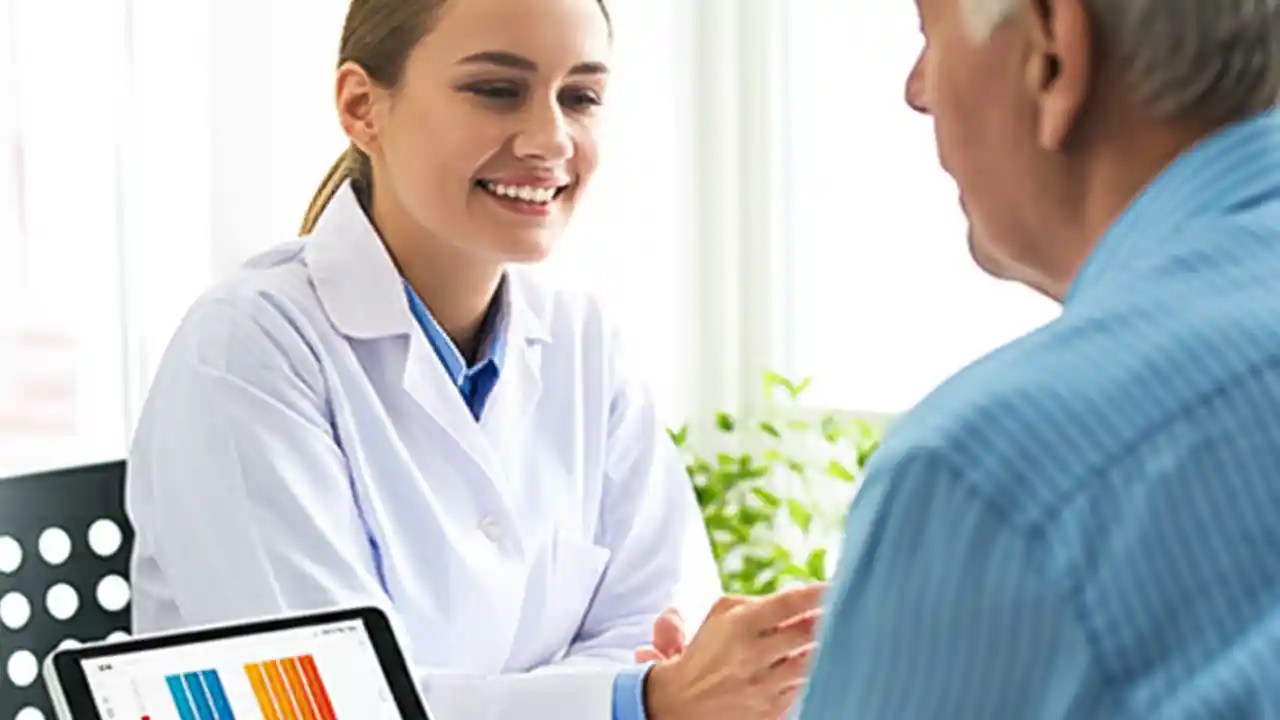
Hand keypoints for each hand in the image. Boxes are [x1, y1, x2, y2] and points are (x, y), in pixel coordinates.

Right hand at [643, 584, 825, 719]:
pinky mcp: (770, 711)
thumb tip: (801, 594)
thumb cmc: (708, 649)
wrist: (680, 701)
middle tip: (846, 612)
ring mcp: (762, 686)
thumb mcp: (722, 614)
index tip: (840, 586)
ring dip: (825, 651)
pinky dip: (814, 677)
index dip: (818, 593)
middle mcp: (752, 654)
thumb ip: (758, 601)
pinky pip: (805, 691)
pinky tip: (820, 668)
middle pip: (807, 633)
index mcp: (740, 624)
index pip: (788, 604)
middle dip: (830, 621)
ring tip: (836, 640)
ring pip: (811, 664)